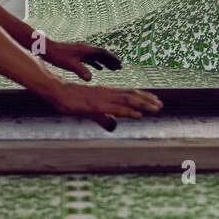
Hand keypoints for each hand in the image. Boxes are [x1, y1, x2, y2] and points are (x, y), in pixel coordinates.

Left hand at [43, 41, 122, 80]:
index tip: (120, 64)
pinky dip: (97, 63)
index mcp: (86, 50)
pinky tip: (99, 69)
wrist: (47, 49)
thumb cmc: (57, 56)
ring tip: (113, 69)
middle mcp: (85, 49)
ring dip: (106, 62)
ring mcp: (81, 51)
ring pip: (97, 57)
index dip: (112, 58)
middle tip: (120, 67)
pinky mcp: (77, 54)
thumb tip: (90, 79)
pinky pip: (91, 59)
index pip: (103, 53)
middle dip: (111, 60)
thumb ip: (81, 71)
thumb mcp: (69, 65)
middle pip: (102, 54)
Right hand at [47, 83, 162, 129]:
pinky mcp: (98, 105)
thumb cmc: (72, 101)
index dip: (143, 96)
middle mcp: (108, 93)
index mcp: (107, 93)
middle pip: (132, 95)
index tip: (156, 100)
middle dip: (147, 100)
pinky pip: (116, 109)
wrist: (57, 92)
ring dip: (144, 105)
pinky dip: (129, 112)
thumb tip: (114, 126)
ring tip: (156, 109)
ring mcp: (103, 98)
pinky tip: (139, 115)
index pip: (129, 93)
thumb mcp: (91, 112)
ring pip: (128, 101)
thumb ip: (104, 118)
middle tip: (161, 105)